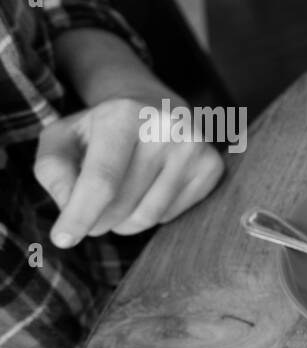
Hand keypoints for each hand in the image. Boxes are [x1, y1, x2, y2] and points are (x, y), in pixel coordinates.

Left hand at [34, 97, 224, 249]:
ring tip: (119, 198)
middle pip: (122, 205)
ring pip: (147, 217)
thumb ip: (53, 169)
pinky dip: (150, 214)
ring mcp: (195, 149)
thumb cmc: (102, 129)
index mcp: (124, 114)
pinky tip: (147, 190)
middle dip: (97, 218)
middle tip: (90, 208)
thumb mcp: (63, 137)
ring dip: (122, 221)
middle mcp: (167, 128)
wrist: (156, 108)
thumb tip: (69, 205)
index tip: (63, 239)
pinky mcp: (212, 167)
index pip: (102, 179)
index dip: (80, 214)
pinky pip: (170, 216)